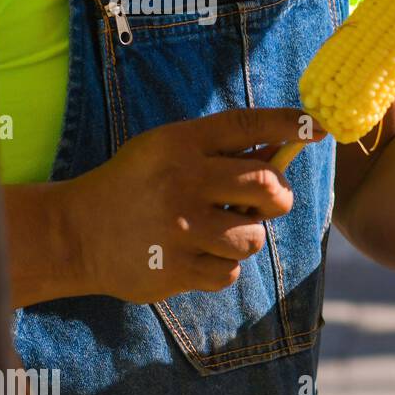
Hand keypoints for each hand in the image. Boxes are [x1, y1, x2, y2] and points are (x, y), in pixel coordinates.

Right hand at [65, 108, 319, 302]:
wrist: (74, 233)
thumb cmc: (137, 185)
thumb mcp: (169, 150)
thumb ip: (222, 149)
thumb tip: (286, 146)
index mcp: (179, 143)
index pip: (246, 125)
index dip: (288, 123)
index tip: (319, 126)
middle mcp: (181, 182)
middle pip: (266, 187)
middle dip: (277, 198)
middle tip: (265, 202)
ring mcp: (179, 229)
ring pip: (254, 237)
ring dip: (245, 237)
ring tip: (215, 232)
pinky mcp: (175, 269)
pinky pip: (231, 271)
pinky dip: (222, 267)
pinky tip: (195, 255)